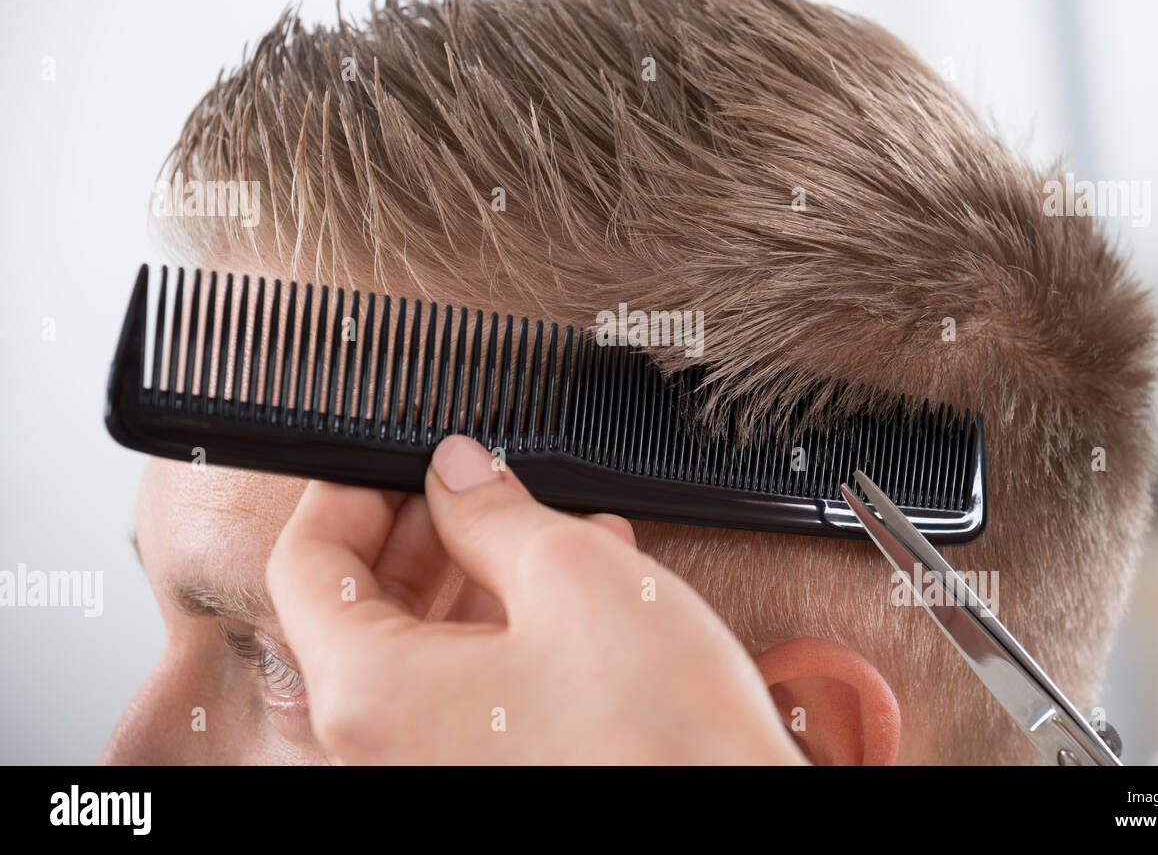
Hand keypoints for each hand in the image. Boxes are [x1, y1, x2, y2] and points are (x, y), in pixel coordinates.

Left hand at [266, 435, 804, 763]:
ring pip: (424, 645)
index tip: (391, 457)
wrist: (735, 824)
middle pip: (361, 606)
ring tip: (543, 523)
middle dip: (419, 528)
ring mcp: (439, 763)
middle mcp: (387, 743)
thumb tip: (457, 473)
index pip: (306, 565)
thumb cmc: (658, 738)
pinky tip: (575, 582)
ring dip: (476, 571)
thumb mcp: (569, 575)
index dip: (346, 491)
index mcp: (372, 691)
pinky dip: (507, 624)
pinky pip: (471, 684)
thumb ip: (492, 511)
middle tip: (470, 481)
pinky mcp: (492, 771)